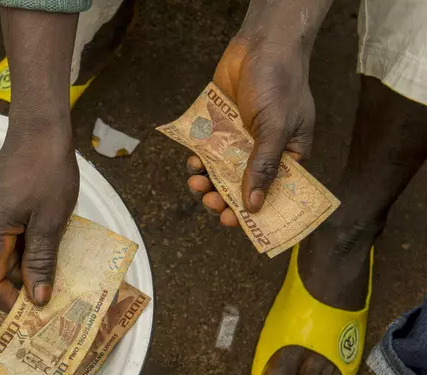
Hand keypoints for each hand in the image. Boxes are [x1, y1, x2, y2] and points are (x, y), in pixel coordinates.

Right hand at [0, 124, 78, 311]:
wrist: (40, 128)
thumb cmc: (47, 169)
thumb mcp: (50, 220)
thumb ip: (42, 261)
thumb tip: (38, 298)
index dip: (8, 303)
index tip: (32, 315)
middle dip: (19, 289)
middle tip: (49, 302)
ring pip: (2, 257)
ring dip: (25, 270)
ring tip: (53, 282)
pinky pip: (8, 240)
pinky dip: (26, 252)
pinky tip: (48, 256)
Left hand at [187, 37, 314, 225]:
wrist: (261, 46)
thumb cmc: (279, 84)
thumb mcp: (275, 129)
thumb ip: (263, 166)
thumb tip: (253, 205)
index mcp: (288, 156)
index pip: (272, 194)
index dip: (254, 211)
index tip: (235, 222)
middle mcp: (263, 152)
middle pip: (241, 187)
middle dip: (224, 199)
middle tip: (211, 203)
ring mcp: (240, 141)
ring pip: (220, 173)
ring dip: (207, 183)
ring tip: (196, 182)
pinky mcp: (220, 129)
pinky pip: (207, 153)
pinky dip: (198, 162)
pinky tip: (193, 163)